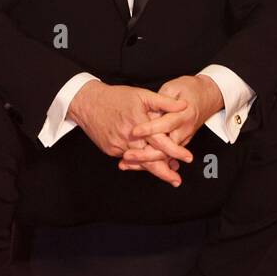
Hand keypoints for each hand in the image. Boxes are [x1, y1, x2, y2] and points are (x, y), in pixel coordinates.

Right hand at [68, 80, 189, 177]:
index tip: (188, 158)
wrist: (88, 102)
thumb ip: (164, 102)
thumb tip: (184, 106)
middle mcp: (128, 137)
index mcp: (139, 123)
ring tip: (168, 175)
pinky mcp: (110, 149)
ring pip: (139, 162)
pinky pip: (128, 159)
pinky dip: (138, 162)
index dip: (176, 151)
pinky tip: (148, 164)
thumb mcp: (142, 94)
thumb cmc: (116, 97)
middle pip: (150, 160)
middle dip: (165, 173)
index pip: (161, 142)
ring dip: (153, 169)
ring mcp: (118, 145)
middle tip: (177, 181)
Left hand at [121, 74, 221, 170]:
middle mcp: (185, 129)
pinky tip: (133, 165)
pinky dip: (150, 162)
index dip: (150, 129)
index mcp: (184, 114)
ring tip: (125, 163)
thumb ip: (162, 101)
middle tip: (127, 156)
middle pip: (166, 148)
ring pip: (164, 156)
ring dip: (145, 162)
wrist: (207, 96)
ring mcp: (183, 138)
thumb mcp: (174, 87)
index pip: (166, 124)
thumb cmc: (188, 89)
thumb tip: (149, 112)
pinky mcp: (179, 143)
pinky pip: (165, 156)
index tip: (134, 131)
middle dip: (146, 154)